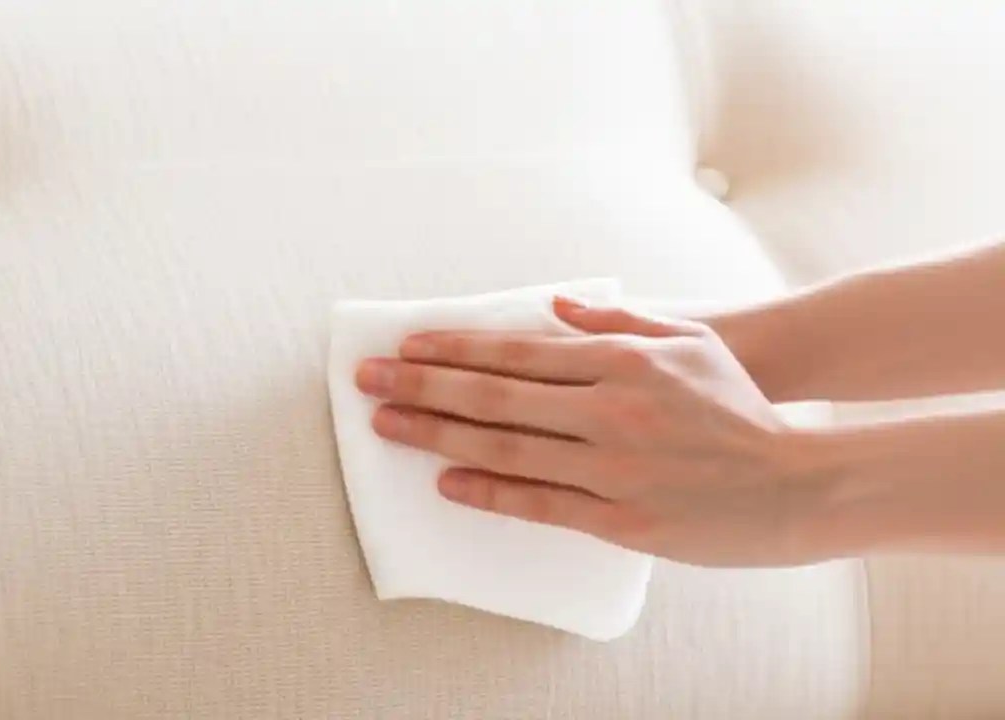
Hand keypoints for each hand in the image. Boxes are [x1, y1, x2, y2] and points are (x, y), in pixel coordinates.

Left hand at [355, 297, 834, 566]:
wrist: (799, 483)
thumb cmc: (740, 407)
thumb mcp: (689, 343)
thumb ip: (617, 321)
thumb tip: (552, 306)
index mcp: (623, 361)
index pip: (517, 350)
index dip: (455, 348)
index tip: (406, 346)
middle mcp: (610, 410)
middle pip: (496, 396)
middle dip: (423, 385)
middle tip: (368, 380)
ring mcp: (613, 468)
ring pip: (506, 449)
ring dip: (438, 435)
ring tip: (388, 426)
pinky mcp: (621, 520)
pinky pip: (539, 504)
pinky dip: (489, 491)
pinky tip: (446, 480)